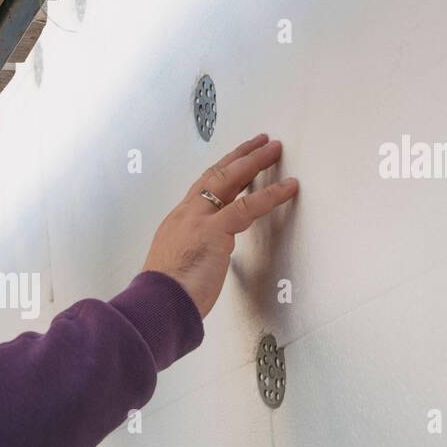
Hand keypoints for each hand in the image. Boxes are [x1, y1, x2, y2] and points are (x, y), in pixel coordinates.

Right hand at [142, 134, 298, 319]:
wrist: (158, 303)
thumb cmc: (167, 294)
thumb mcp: (178, 266)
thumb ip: (193, 254)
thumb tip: (204, 258)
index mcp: (178, 222)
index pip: (203, 187)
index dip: (223, 170)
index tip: (237, 160)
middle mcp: (187, 214)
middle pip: (216, 174)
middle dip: (240, 155)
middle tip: (261, 143)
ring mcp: (200, 219)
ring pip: (230, 180)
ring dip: (255, 162)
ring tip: (274, 150)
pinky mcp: (215, 231)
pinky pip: (248, 206)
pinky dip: (271, 194)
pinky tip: (288, 187)